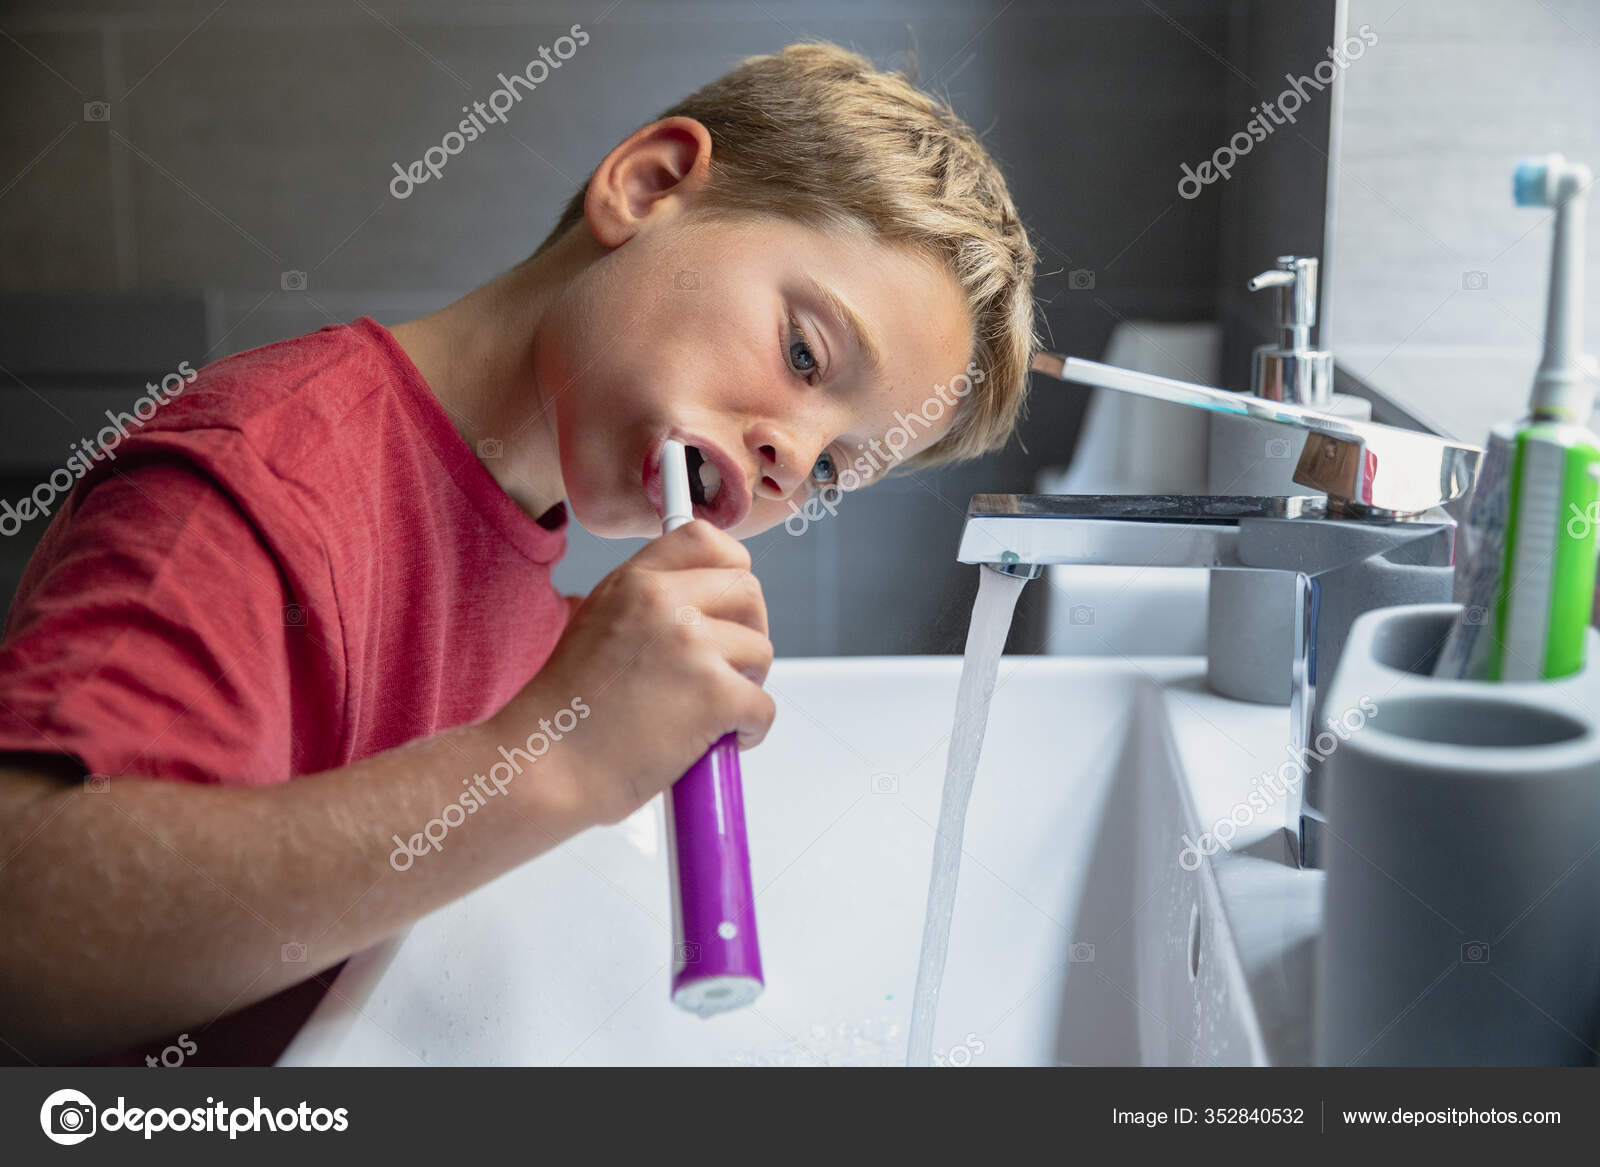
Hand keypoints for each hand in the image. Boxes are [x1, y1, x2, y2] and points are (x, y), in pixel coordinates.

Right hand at [490, 520, 773, 826]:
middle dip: (747, 632)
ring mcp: (692, 645)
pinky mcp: (715, 694)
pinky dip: (750, 731)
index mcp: (634, 581)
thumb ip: (649, 604)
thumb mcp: (598, 624)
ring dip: (746, 685)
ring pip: (761, 651)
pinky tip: (716, 743)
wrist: (544, 768)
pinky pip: (764, 706)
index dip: (731, 568)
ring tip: (708, 713)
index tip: (730, 602)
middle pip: (748, 592)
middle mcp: (664, 602)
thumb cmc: (567, 715)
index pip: (706, 540)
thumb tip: (708, 606)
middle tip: (724, 669)